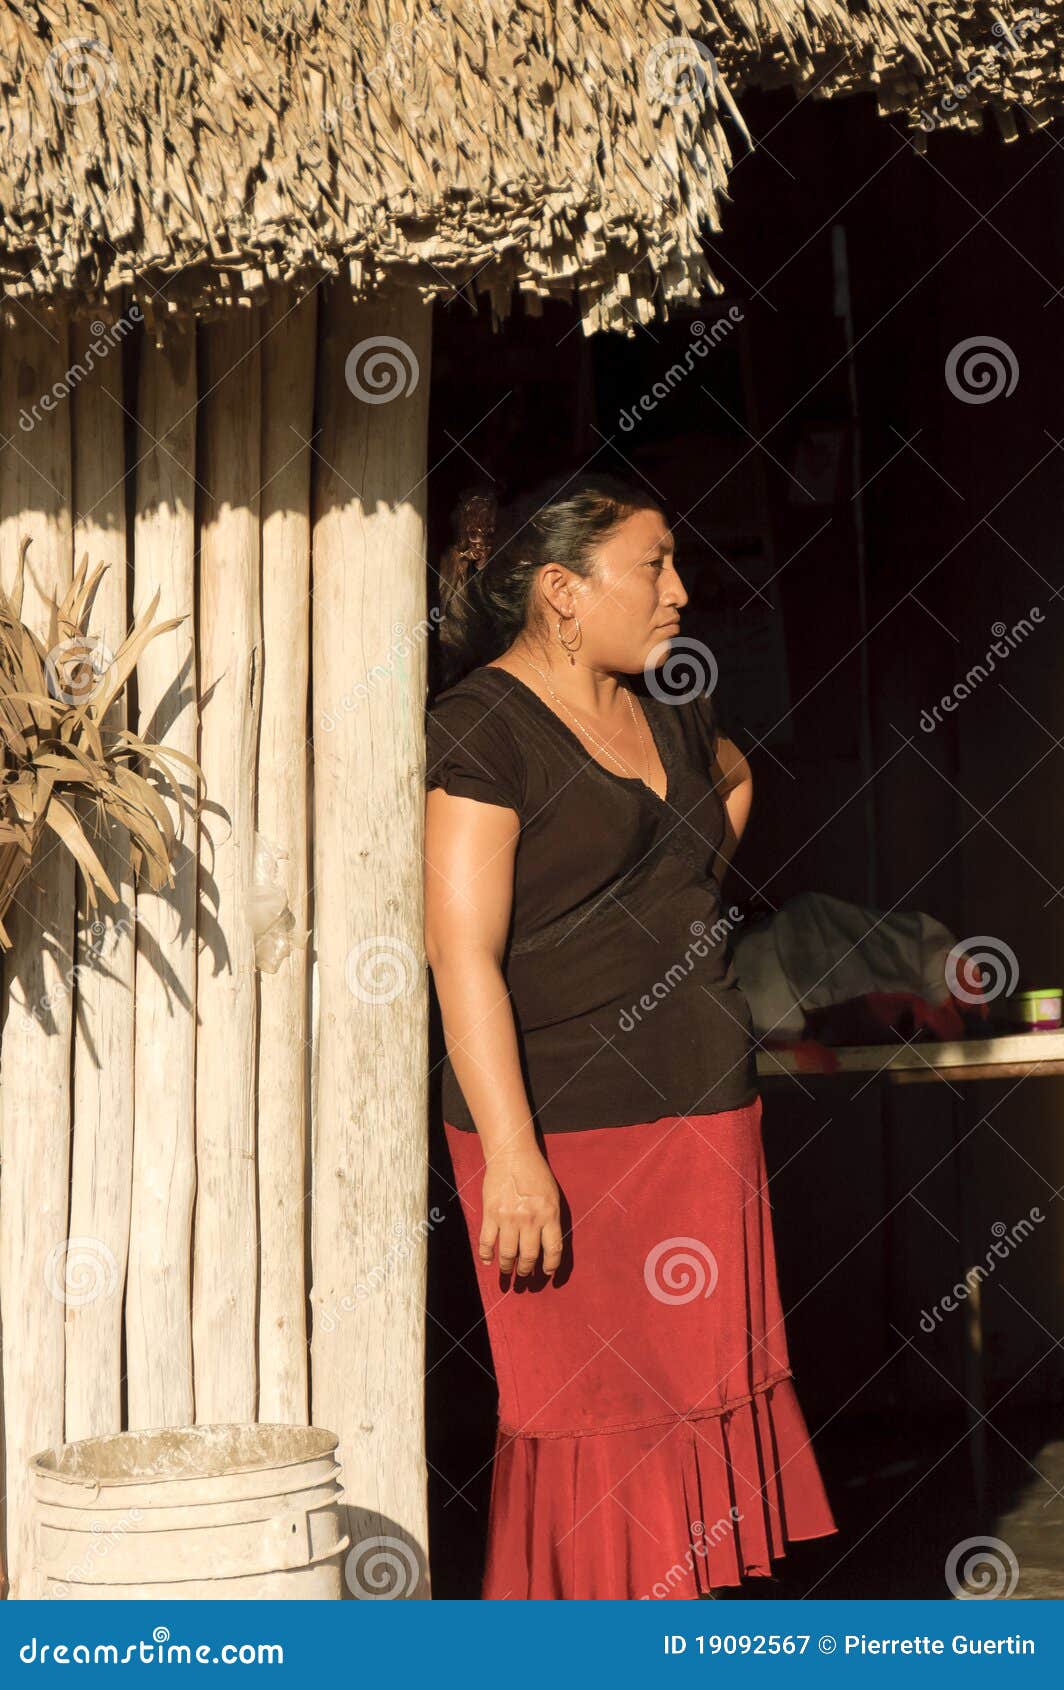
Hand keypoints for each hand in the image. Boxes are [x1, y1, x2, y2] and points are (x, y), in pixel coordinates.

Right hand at [479, 1146, 562, 1277]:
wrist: (512, 1155)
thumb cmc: (535, 1174)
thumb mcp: (552, 1196)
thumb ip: (551, 1220)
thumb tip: (548, 1246)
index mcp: (549, 1215)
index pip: (553, 1250)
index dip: (550, 1266)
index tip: (546, 1274)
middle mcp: (530, 1219)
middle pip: (528, 1256)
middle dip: (526, 1271)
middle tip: (524, 1277)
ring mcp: (509, 1218)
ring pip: (507, 1254)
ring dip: (507, 1268)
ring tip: (507, 1272)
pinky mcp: (491, 1214)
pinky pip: (487, 1242)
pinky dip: (486, 1255)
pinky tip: (488, 1262)